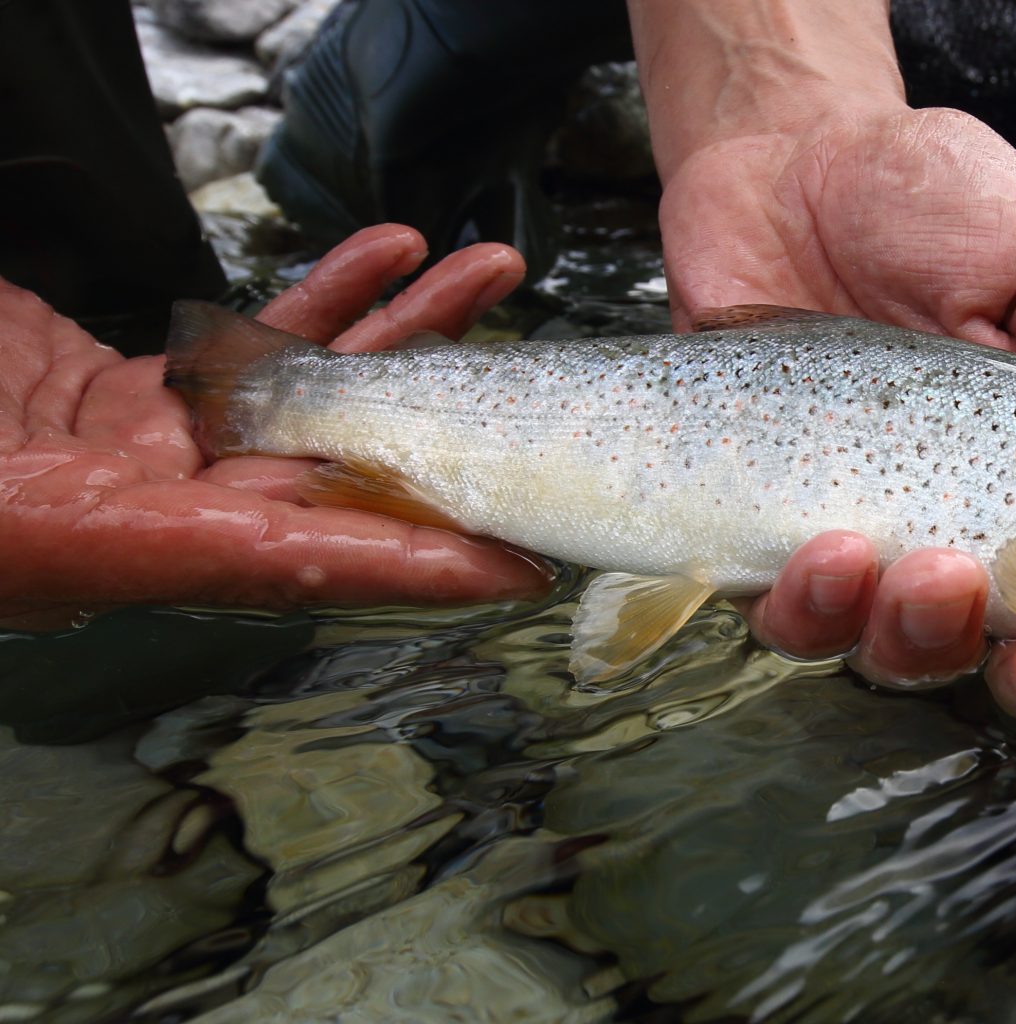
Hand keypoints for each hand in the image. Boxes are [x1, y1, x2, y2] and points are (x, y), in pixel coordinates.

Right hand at [0, 225, 549, 627]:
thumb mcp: (8, 512)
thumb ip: (97, 517)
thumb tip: (247, 537)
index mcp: (115, 546)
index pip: (296, 562)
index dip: (412, 566)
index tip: (516, 569)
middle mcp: (153, 511)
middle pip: (334, 472)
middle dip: (449, 425)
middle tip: (550, 389)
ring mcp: (147, 450)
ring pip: (308, 392)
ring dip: (406, 331)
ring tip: (489, 267)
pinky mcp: (126, 396)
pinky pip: (245, 344)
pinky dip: (313, 297)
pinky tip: (382, 251)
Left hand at [660, 108, 1015, 733]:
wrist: (787, 160)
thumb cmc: (929, 200)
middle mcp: (976, 532)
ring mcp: (874, 544)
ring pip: (909, 656)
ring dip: (932, 639)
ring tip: (938, 570)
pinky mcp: (774, 538)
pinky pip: (793, 618)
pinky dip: (815, 608)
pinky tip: (831, 548)